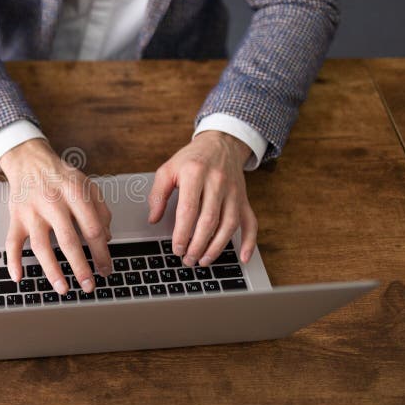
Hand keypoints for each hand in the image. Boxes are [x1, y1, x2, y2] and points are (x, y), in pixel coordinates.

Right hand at [0, 139, 112, 295]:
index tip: (105, 268)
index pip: (92, 228)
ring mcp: (32, 211)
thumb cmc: (61, 176)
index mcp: (74, 193)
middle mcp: (52, 202)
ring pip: (40, 245)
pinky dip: (13, 261)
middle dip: (80, 267)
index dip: (101, 252)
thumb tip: (107, 238)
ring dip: (52, 270)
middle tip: (89, 285)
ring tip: (63, 288)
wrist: (30, 161)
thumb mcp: (87, 185)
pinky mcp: (16, 217)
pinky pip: (12, 242)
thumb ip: (100, 210)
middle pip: (68, 240)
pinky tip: (19, 277)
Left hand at [147, 131, 257, 266]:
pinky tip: (242, 257)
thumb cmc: (191, 159)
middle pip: (210, 220)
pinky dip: (249, 242)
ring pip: (229, 225)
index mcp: (195, 174)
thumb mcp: (168, 169)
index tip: (176, 248)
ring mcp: (234, 192)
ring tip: (203, 260)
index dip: (182, 233)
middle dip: (198, 245)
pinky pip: (251, 222)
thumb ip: (158, 193)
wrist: (221, 143)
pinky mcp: (244, 199)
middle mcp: (217, 183)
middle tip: (187, 259)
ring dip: (217, 247)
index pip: (189, 210)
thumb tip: (153, 219)